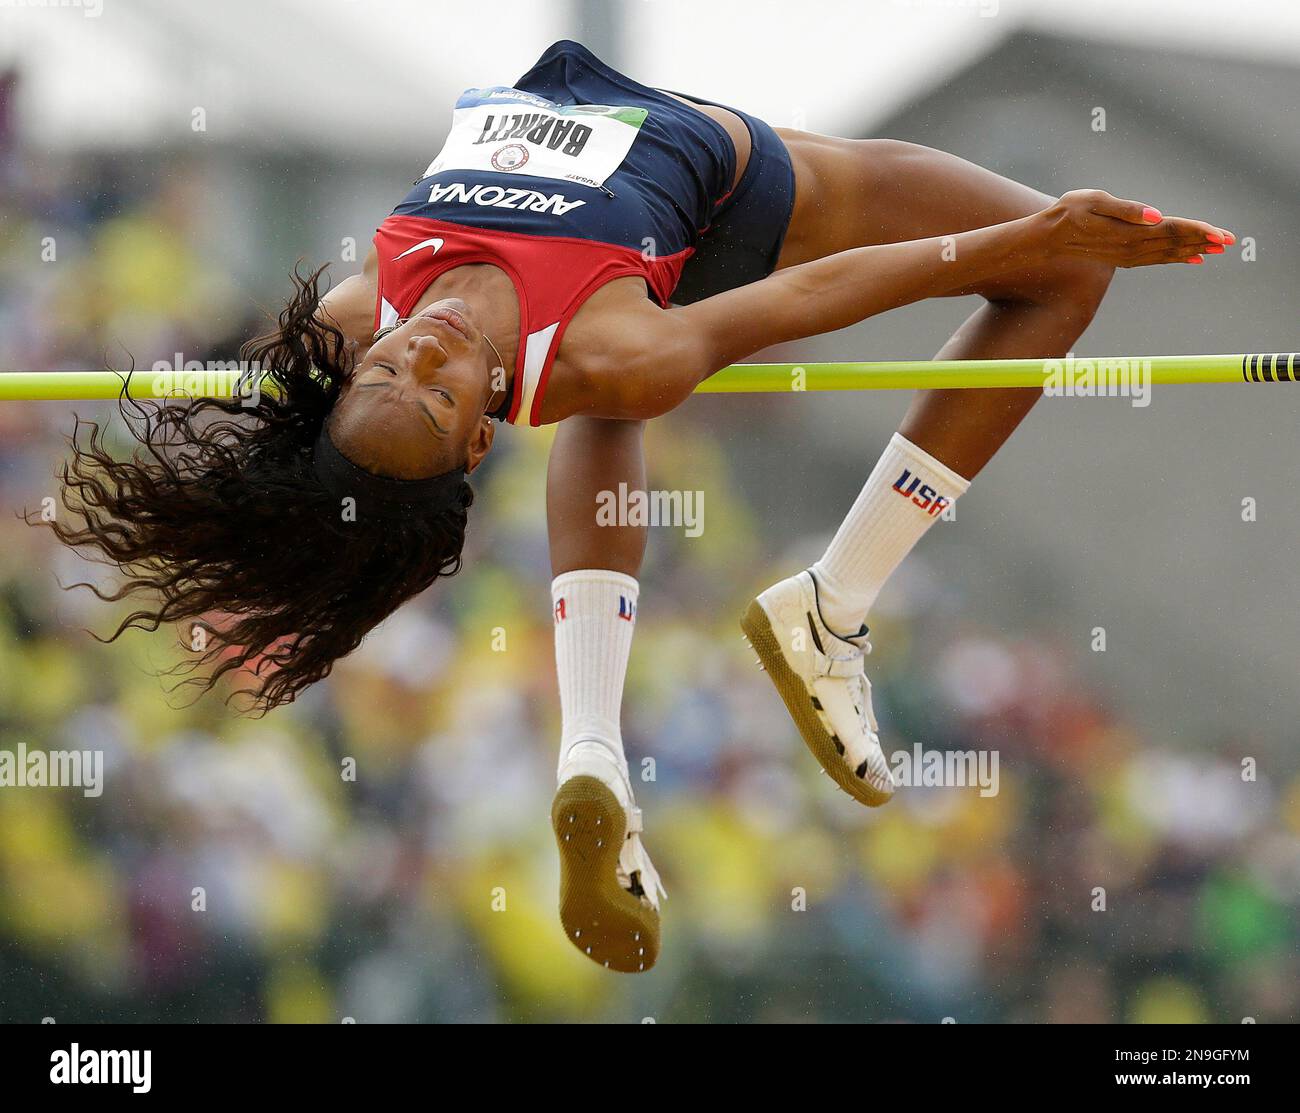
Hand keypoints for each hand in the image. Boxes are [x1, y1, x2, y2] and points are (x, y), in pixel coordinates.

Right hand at [1032, 189, 1231, 267]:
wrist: (1047, 239)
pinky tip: (1192, 258)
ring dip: (1194, 250)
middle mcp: (1132, 247)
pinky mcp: (1125, 258)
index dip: (1199, 231)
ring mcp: (1129, 255)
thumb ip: (1125, 208)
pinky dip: (1177, 258)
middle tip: (1231, 241)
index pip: (1172, 230)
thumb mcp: (1093, 200)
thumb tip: (1155, 215)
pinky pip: (1158, 259)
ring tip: (1217, 249)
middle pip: (1175, 243)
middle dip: (1204, 241)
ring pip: (1169, 254)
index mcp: (1130, 231)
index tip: (1222, 235)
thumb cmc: (1068, 213)